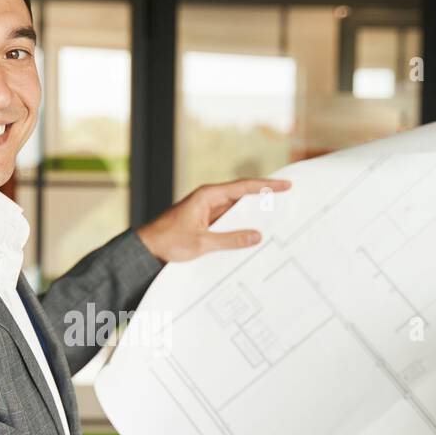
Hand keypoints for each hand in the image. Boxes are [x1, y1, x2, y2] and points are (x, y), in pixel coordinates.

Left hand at [135, 178, 290, 262]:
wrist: (146, 249)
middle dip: (264, 198)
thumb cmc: (168, 241)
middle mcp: (209, 200)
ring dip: (253, 215)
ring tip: (277, 218)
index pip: (243, 187)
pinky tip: (253, 234)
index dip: (266, 186)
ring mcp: (207, 211)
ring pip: (236, 211)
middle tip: (288, 199)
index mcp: (207, 196)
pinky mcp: (205, 223)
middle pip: (243, 196)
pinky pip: (228, 222)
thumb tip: (255, 236)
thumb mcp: (202, 243)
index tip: (285, 185)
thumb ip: (230, 239)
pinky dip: (240, 226)